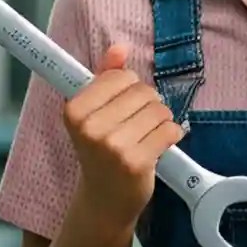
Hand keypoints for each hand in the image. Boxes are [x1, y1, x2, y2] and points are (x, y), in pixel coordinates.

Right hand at [61, 43, 184, 230]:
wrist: (104, 199)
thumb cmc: (100, 151)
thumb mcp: (95, 113)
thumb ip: (106, 77)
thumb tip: (119, 47)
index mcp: (74, 110)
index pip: (120, 77)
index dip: (129, 88)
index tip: (122, 106)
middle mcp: (91, 127)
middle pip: (142, 91)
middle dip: (148, 104)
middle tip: (138, 124)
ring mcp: (113, 147)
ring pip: (159, 110)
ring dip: (161, 120)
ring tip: (148, 134)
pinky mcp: (137, 162)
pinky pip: (170, 130)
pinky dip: (171, 134)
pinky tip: (160, 145)